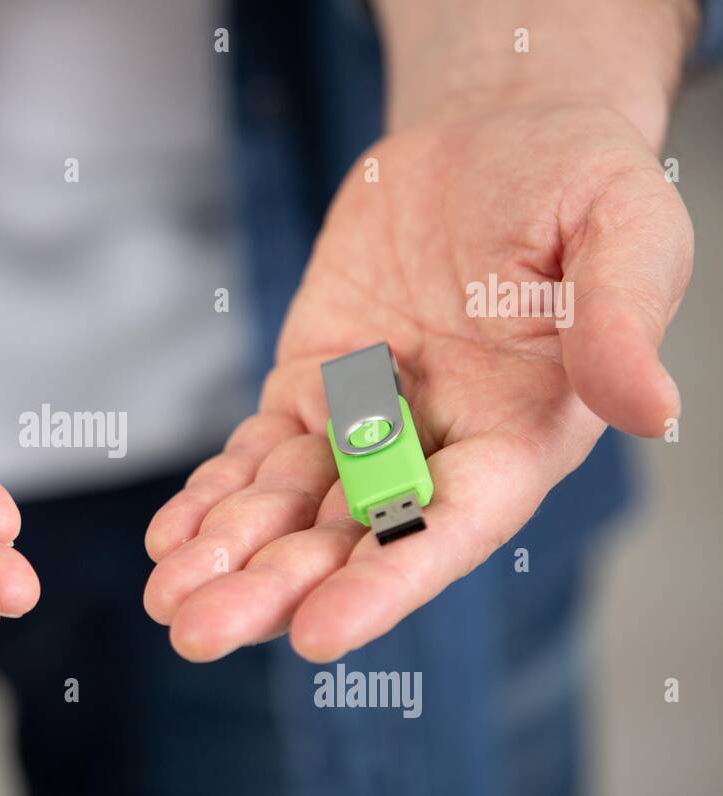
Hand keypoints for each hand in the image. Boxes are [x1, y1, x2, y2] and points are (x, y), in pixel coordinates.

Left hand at [145, 104, 690, 661]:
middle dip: (275, 586)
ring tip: (167, 600)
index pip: (449, 526)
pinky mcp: (311, 385)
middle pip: (350, 537)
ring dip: (228, 556)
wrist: (492, 139)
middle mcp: (438, 449)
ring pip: (290, 507)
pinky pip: (257, 453)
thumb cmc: (573, 181)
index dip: (386, 582)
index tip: (318, 633)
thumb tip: (650, 410)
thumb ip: (620, 319)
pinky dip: (214, 494)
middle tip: (198, 632)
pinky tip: (169, 539)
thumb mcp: (624, 226)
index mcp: (518, 435)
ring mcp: (366, 423)